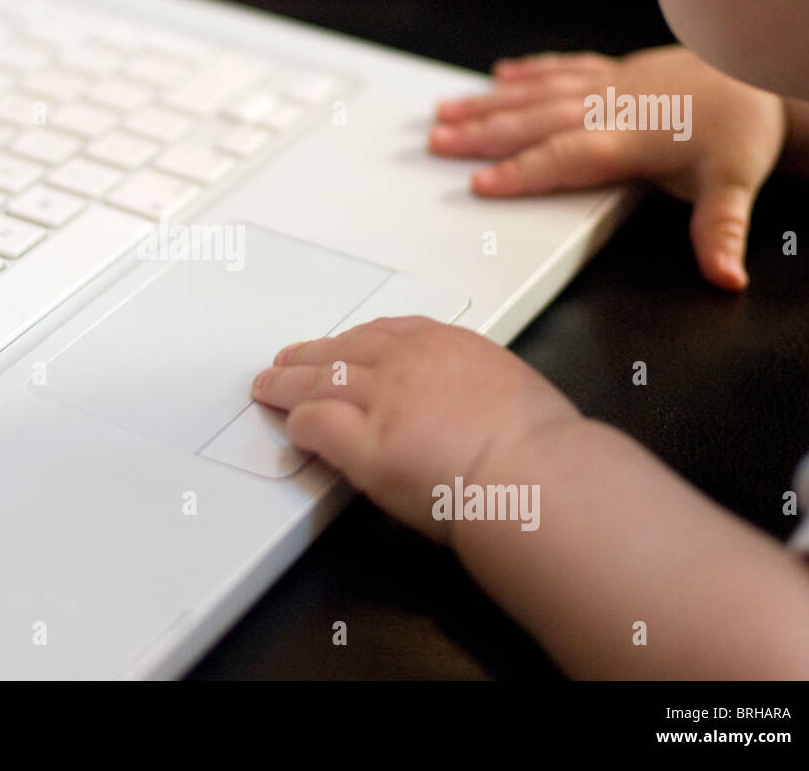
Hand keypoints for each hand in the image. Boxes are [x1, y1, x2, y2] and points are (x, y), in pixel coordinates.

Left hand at [250, 317, 580, 542]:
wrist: (536, 476)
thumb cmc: (540, 450)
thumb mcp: (512, 392)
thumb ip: (477, 390)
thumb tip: (469, 406)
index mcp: (449, 345)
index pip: (388, 332)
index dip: (354, 340)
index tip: (342, 343)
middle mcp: (408, 363)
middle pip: (343, 349)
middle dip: (311, 355)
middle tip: (288, 360)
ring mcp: (380, 399)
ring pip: (318, 381)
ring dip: (288, 384)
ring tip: (268, 387)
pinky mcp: (361, 441)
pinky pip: (315, 423)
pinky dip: (298, 423)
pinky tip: (290, 428)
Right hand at [430, 46, 787, 290]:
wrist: (766, 69)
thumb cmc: (745, 126)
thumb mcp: (735, 185)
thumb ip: (721, 231)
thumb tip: (726, 274)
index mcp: (628, 139)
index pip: (563, 158)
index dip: (520, 172)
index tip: (479, 184)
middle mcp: (608, 107)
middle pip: (533, 123)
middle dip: (481, 135)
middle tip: (436, 143)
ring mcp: (607, 85)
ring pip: (536, 94)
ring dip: (488, 104)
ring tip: (445, 112)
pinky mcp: (614, 71)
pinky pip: (560, 69)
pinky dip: (527, 72)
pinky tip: (499, 75)